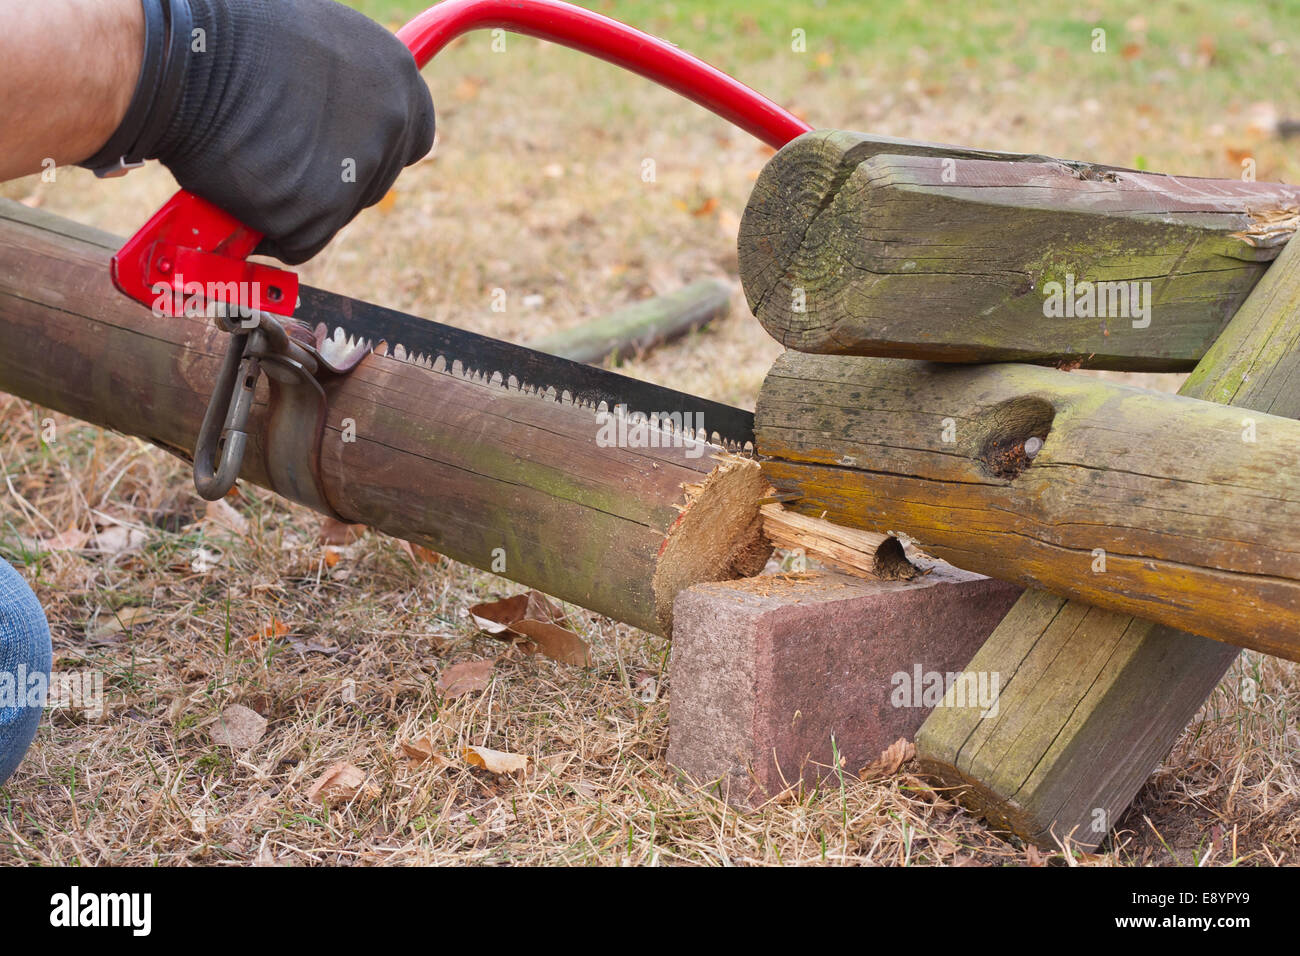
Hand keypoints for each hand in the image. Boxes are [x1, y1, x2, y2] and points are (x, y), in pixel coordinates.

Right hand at [135, 0, 435, 263]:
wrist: (181, 57)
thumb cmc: (232, 36)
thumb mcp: (313, 38)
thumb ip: (344, 79)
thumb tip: (343, 107)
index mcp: (397, 74)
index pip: (413, 134)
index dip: (377, 146)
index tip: (347, 152)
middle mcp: (391, 124)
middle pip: (374, 180)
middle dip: (332, 178)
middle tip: (280, 156)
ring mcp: (358, 170)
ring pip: (336, 212)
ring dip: (296, 202)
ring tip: (251, 159)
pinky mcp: (319, 212)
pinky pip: (300, 239)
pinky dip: (269, 228)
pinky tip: (240, 190)